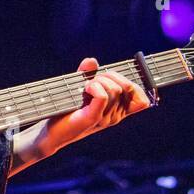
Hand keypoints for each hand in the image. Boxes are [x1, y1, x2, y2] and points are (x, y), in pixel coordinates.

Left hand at [35, 57, 150, 158]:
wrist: (51, 132)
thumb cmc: (67, 111)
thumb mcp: (80, 88)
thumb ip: (88, 73)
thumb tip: (91, 61)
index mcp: (117, 110)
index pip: (142, 100)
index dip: (134, 85)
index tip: (115, 79)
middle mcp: (115, 116)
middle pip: (126, 87)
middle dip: (111, 76)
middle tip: (93, 80)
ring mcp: (105, 118)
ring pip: (115, 89)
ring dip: (99, 80)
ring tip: (85, 87)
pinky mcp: (93, 118)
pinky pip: (103, 96)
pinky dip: (94, 86)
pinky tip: (84, 89)